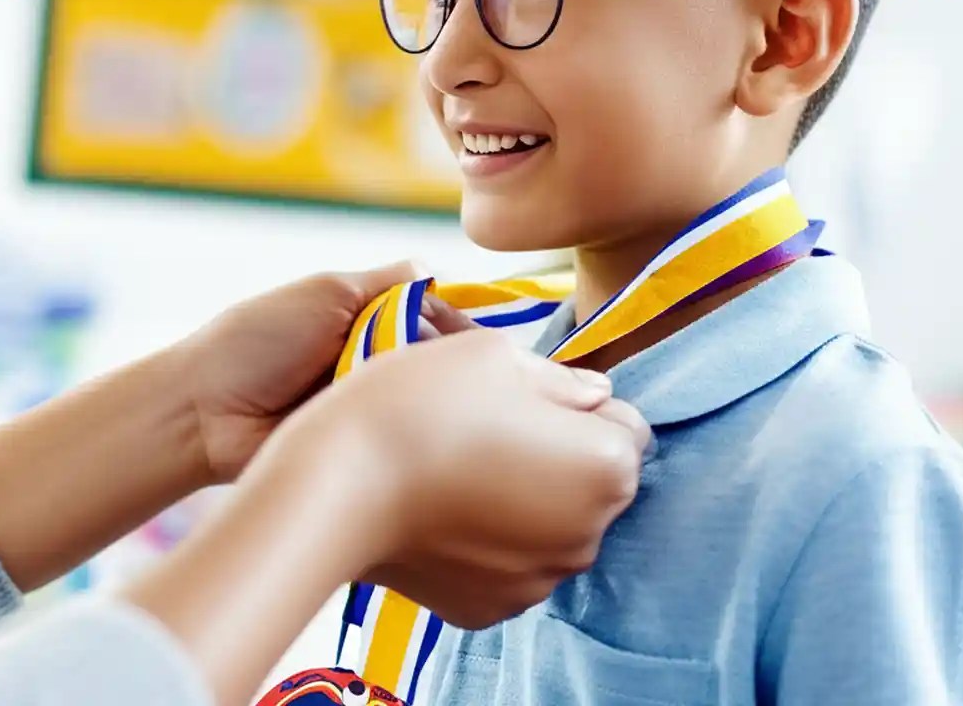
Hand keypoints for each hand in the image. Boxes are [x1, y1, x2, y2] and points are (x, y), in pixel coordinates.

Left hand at [178, 263, 475, 482]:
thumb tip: (440, 275)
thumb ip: (388, 282)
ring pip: (421, 400)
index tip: (485, 343)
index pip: (435, 319)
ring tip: (417, 403)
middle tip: (442, 375)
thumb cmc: (258, 340)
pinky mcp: (358, 446)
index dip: (459, 329)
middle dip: (441, 365)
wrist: (204, 411)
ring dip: (419, 398)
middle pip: (435, 362)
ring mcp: (365, 405)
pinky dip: (403, 432)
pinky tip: (414, 435)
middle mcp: (373, 361)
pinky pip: (398, 438)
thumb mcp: (327, 292)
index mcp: (368, 318)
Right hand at [257, 329, 649, 628]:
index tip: (525, 402)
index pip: (626, 427)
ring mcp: (538, 580)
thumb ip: (561, 378)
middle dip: (557, 458)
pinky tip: (440, 513)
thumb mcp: (496, 355)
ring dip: (523, 503)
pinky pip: (506, 565)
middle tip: (485, 432)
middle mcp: (588, 534)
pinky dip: (485, 543)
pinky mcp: (490, 608)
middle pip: (591, 485)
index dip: (579, 408)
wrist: (335, 485)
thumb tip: (592, 395)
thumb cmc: (418, 405)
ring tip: (455, 472)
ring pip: (549, 527)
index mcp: (606, 465)